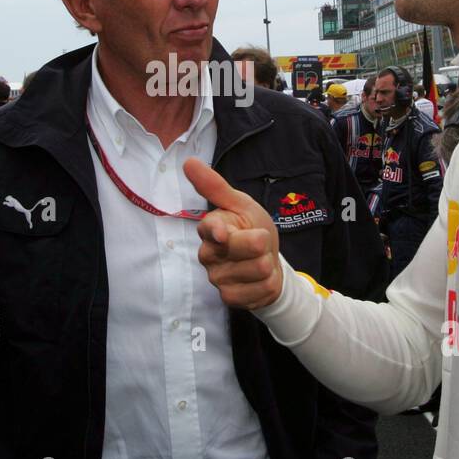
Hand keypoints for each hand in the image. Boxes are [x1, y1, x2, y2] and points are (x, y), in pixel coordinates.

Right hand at [183, 157, 282, 309]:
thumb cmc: (253, 228)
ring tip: (261, 260)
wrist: (269, 261)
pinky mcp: (228, 297)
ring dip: (266, 265)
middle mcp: (208, 253)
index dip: (217, 231)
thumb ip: (215, 187)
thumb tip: (188, 161)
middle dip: (260, 244)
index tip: (224, 234)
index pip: (209, 229)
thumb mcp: (242, 204)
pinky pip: (254, 292)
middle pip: (237, 249)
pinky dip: (267, 285)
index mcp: (210, 228)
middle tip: (260, 242)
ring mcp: (216, 277)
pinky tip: (261, 279)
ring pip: (252, 270)